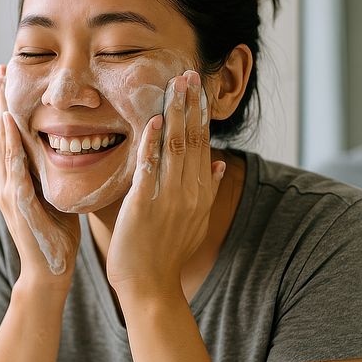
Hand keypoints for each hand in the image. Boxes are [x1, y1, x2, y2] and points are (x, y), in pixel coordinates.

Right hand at [0, 65, 79, 280]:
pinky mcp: (18, 203)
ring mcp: (8, 192)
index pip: (11, 136)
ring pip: (2, 144)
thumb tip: (73, 149)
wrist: (50, 273)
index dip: (9, 106)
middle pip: (1, 133)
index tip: (11, 79)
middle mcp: (6, 182)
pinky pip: (13, 166)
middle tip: (1, 69)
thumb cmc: (58, 238)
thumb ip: (55, 175)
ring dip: (1, 112)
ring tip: (1, 85)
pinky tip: (9, 122)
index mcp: (16, 180)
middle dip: (0, 100)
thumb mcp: (57, 196)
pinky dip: (10, 143)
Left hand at [105, 70, 225, 295]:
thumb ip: (206, 191)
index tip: (199, 90)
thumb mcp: (195, 223)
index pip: (202, 145)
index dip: (201, 115)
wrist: (150, 287)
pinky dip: (151, 143)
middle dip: (190, 105)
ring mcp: (168, 198)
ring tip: (175, 85)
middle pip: (192, 139)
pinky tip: (151, 121)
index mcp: (200, 194)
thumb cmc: (166, 256)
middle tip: (189, 74)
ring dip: (174, 114)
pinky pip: (149, 168)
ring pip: (174, 147)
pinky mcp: (145, 205)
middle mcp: (189, 192)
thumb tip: (216, 163)